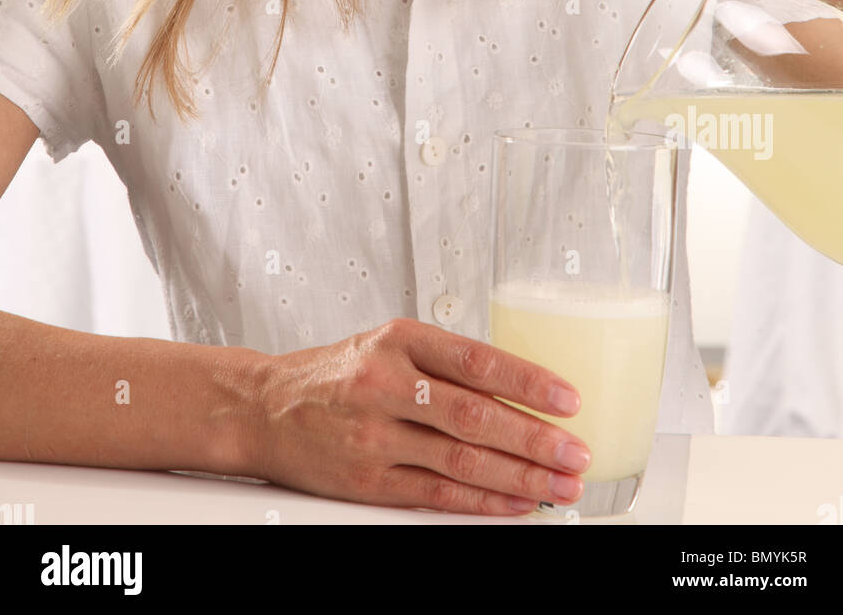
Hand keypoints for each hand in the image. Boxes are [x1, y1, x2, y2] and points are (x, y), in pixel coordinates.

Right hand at [241, 316, 590, 513]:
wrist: (266, 407)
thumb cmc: (338, 372)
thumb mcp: (389, 343)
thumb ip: (445, 362)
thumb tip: (523, 389)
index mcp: (399, 339)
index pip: (475, 360)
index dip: (528, 382)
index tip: (569, 400)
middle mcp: (386, 385)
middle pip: (474, 417)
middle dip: (534, 440)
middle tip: (576, 453)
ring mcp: (375, 436)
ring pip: (460, 462)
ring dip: (520, 478)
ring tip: (560, 486)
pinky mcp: (367, 480)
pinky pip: (436, 495)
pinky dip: (483, 502)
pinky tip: (515, 503)